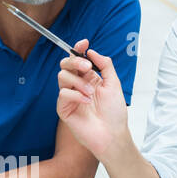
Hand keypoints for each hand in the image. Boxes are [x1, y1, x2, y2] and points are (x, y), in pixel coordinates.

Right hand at [55, 39, 128, 159]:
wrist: (112, 134)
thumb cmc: (114, 113)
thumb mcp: (114, 83)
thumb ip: (105, 65)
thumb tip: (92, 52)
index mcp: (89, 78)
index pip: (78, 60)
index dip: (78, 49)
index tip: (84, 43)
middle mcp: (77, 85)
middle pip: (65, 65)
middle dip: (75, 62)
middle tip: (87, 69)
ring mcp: (69, 97)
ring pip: (62, 77)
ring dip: (78, 82)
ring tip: (91, 94)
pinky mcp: (64, 109)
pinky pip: (63, 94)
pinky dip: (76, 96)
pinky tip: (86, 103)